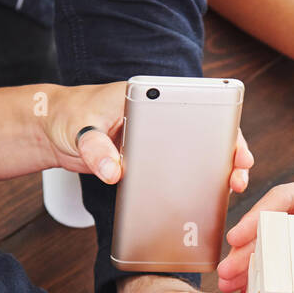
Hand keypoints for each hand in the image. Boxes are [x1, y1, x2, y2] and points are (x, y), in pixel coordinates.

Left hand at [40, 82, 254, 188]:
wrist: (53, 129)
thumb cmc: (68, 117)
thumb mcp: (79, 130)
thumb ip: (96, 149)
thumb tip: (114, 171)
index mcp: (148, 95)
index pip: (194, 103)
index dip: (219, 123)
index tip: (232, 142)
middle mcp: (159, 114)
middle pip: (204, 129)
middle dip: (229, 149)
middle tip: (241, 171)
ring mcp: (158, 137)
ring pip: (196, 150)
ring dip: (216, 168)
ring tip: (232, 186)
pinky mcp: (151, 158)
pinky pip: (178, 168)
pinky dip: (194, 181)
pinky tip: (206, 197)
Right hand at [219, 170, 293, 292]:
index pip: (288, 198)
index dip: (259, 218)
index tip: (238, 239)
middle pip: (278, 221)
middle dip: (250, 247)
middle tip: (227, 274)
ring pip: (285, 239)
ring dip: (261, 261)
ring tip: (236, 286)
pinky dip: (283, 270)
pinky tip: (268, 291)